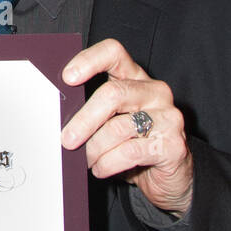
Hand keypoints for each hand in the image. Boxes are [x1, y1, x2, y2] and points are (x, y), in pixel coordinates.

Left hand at [60, 38, 192, 216]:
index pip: (114, 53)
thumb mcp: (111, 123)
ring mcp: (168, 117)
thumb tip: (57, 117)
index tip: (68, 77)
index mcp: (136, 79)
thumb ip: (92, 112)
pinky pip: (129, 152)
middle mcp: (155, 92)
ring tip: (88, 160)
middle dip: (84, 120)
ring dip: (95, 149)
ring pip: (118, 128)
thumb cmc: (133, 145)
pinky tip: (101, 169)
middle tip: (67, 140)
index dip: (89, 61)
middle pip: (112, 93)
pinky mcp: (173, 145)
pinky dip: (108, 164)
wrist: (168, 176)